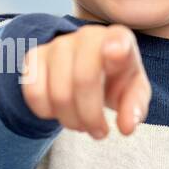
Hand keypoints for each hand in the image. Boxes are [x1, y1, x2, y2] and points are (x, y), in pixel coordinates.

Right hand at [20, 23, 150, 138]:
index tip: (115, 52)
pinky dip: (45, 112)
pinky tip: (58, 112)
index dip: (115, 47)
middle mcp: (87, 36)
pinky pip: (33, 92)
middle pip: (84, 80)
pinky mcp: (35, 56)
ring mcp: (58, 44)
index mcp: (119, 39)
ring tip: (80, 125)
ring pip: (58, 93)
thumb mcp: (134, 92)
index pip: (117, 40)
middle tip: (99, 132)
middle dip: (91, 116)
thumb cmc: (115, 80)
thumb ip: (135, 107)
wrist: (89, 69)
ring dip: (70, 120)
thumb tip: (126, 127)